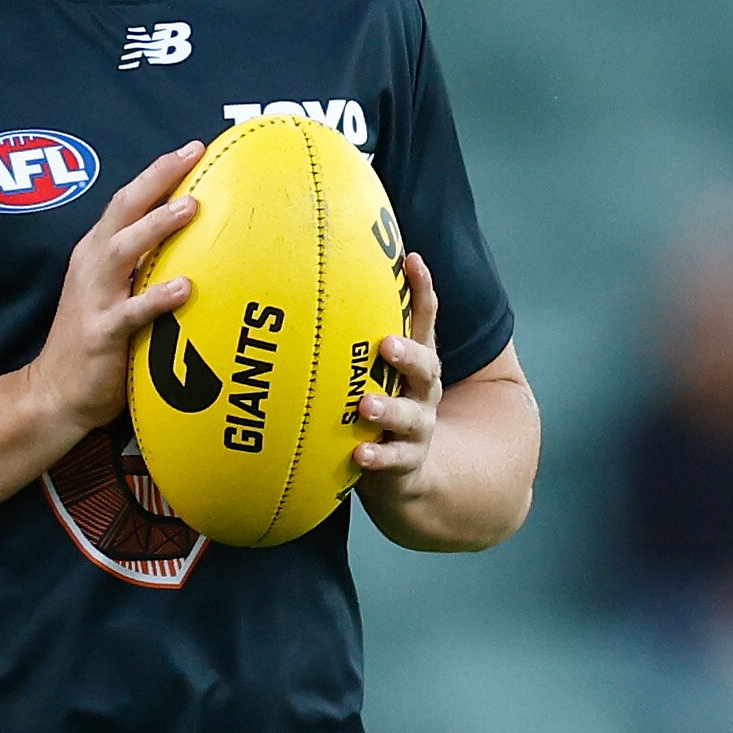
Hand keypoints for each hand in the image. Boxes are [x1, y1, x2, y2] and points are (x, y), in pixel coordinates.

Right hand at [25, 142, 203, 433]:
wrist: (53, 392)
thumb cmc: (96, 339)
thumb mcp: (114, 292)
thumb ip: (142, 265)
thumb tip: (193, 242)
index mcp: (97, 253)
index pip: (127, 201)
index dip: (158, 172)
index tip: (194, 147)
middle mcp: (92, 267)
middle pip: (122, 211)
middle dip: (157, 180)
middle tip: (193, 156)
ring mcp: (94, 299)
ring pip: (123, 251)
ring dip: (157, 226)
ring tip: (191, 208)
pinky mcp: (100, 334)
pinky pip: (130, 312)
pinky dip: (156, 298)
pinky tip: (185, 288)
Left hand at [355, 253, 443, 481]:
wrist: (404, 472)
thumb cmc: (377, 406)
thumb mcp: (373, 372)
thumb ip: (351, 339)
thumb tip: (306, 283)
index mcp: (416, 364)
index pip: (424, 321)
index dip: (422, 290)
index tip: (411, 260)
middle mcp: (423, 392)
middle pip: (426, 367)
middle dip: (408, 354)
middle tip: (386, 344)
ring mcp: (417, 428)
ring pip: (409, 416)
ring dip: (388, 408)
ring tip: (365, 404)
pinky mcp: (406, 461)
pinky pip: (394, 460)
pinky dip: (378, 457)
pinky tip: (360, 453)